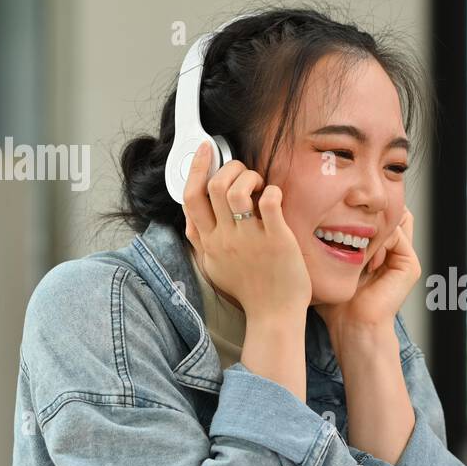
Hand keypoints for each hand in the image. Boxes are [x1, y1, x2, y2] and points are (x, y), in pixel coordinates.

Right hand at [182, 141, 310, 326]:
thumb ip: (199, 240)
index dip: (195, 168)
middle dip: (229, 167)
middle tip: (244, 172)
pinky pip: (270, 203)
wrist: (273, 316)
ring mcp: (250, 239)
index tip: (204, 149)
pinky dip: (273, 191)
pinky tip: (276, 197)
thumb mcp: (213, 266)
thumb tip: (189, 217)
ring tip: (260, 184)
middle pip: (214, 187)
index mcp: (209, 242)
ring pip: (237, 191)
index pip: (191, 198)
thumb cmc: (248, 290)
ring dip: (249, 176)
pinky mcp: (277, 240)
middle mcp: (225, 239)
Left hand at [314, 209, 419, 351]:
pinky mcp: (410, 265)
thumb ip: (328, 243)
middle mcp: (394, 252)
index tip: (340, 213)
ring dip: (372, 228)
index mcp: (379, 251)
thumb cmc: (336, 303)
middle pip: (391, 215)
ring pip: (394, 220)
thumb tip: (307, 217)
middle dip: (371, 213)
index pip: (378, 217)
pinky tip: (365, 258)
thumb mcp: (328, 266)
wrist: (351, 326)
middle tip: (349, 219)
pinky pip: (396, 236)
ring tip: (354, 245)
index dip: (363, 210)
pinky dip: (379, 241)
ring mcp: (404, 258)